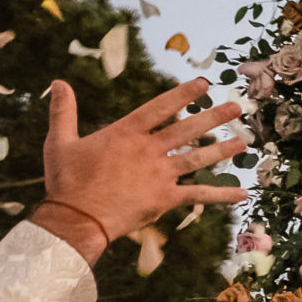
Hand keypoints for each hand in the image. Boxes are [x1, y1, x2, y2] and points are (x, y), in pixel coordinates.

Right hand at [38, 77, 249, 252]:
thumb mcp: (60, 142)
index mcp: (126, 133)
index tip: (203, 84)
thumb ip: (63, 111)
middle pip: (188, 130)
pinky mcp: (165, 199)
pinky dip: (221, 194)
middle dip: (214, 117)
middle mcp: (148, 150)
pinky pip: (198, 195)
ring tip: (244, 142)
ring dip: (222, 150)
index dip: (183, 94)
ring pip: (198, 159)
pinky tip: (242, 193)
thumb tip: (58, 82)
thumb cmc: (66, 181)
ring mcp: (159, 174)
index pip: (160, 107)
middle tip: (237, 107)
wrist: (76, 219)